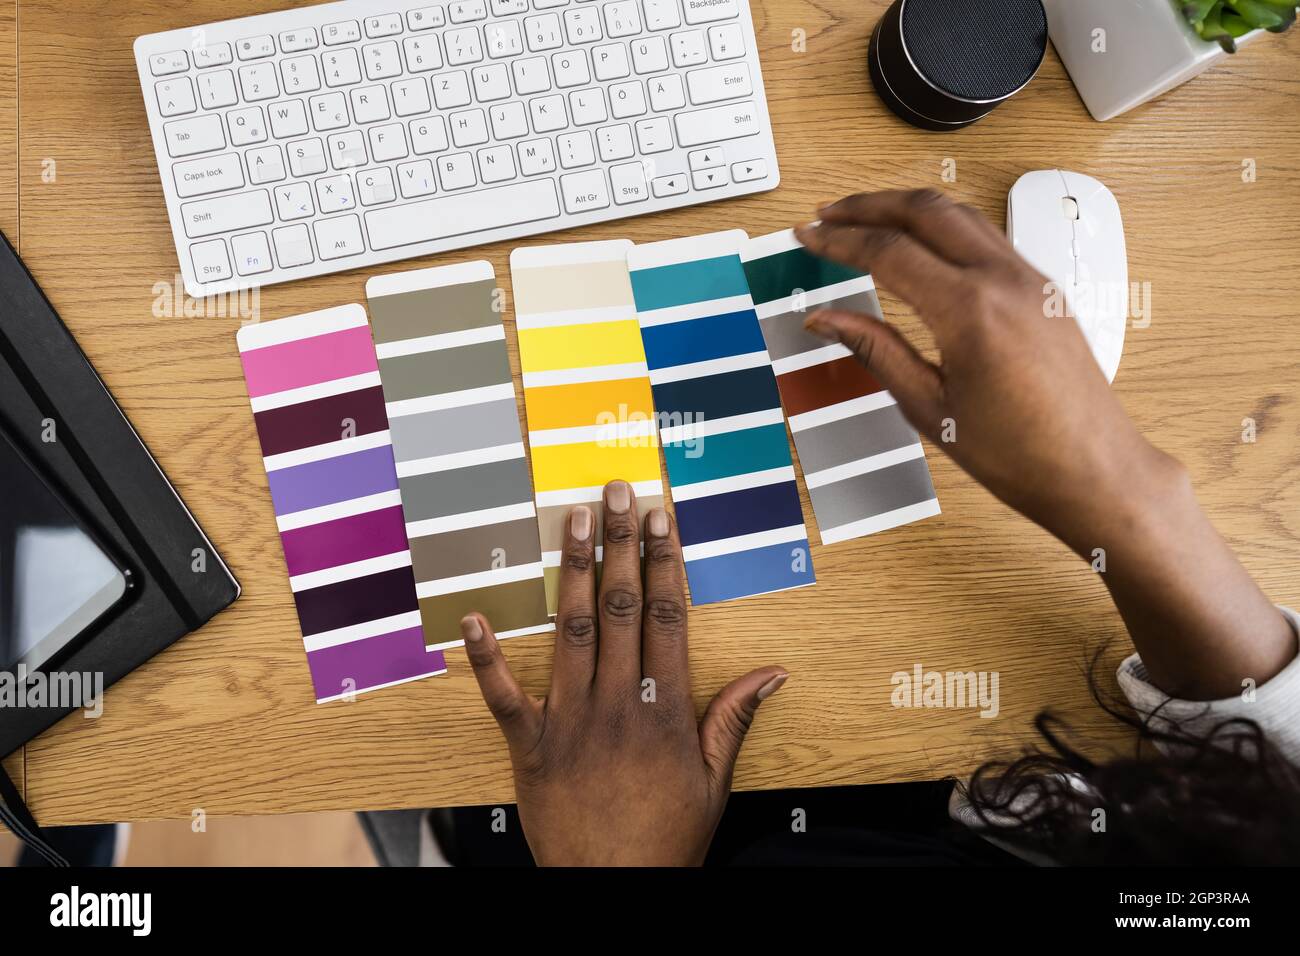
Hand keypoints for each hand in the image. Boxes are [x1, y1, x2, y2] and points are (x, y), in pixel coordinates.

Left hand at [462, 479, 787, 865]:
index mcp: (666, 711)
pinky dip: (486, 657)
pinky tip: (473, 615)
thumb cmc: (667, 839)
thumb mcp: (715, 781)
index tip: (660, 517)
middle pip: (621, 609)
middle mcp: (618, 705)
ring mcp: (570, 723)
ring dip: (570, 572)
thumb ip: (735, 718)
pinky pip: (503, 697)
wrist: (614, 891)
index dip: (664, 561)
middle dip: (619, 545)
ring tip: (570, 521)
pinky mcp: (528, 747)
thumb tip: (773, 671)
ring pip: (571, 634)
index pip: (668, 617)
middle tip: (615, 492)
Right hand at [796, 190, 1294, 698]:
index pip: (890, 251)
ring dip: (907, 208)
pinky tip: (920, 244)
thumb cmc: (1017, 454)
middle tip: (827, 214)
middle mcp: (1004, 281)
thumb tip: (825, 318)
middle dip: (869, 205)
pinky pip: (986, 236)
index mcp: (970, 312)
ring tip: (866, 218)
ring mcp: (1031, 279)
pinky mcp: (1045, 288)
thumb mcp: (928, 407)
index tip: (807, 236)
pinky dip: (943, 227)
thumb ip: (875, 351)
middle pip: (925, 211)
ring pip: (959, 214)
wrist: (1094, 470)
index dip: (839, 240)